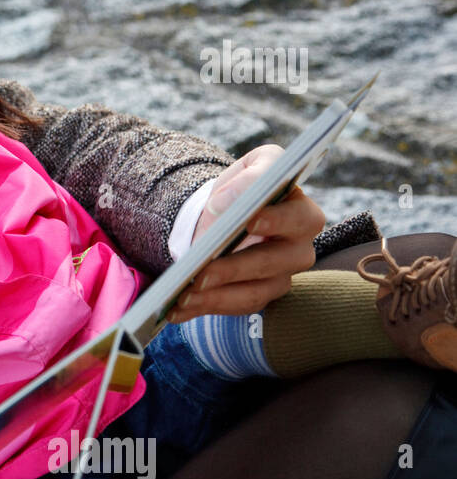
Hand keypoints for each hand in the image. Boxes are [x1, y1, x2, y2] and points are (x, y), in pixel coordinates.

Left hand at [167, 144, 323, 322]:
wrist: (227, 213)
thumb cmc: (243, 189)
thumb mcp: (250, 169)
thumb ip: (248, 177)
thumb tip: (226, 202)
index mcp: (303, 214)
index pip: (299, 218)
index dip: (276, 219)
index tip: (249, 219)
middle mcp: (298, 251)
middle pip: (271, 263)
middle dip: (233, 268)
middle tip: (200, 274)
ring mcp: (280, 278)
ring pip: (253, 293)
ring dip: (215, 297)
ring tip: (181, 296)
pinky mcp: (259, 296)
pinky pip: (233, 307)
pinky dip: (203, 308)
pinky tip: (175, 309)